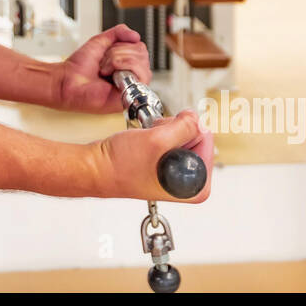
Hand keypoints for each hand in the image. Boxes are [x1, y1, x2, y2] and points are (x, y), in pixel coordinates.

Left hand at [53, 24, 150, 113]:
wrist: (68, 80)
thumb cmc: (81, 66)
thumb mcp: (101, 41)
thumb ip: (119, 32)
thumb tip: (136, 36)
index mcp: (127, 64)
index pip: (140, 47)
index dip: (122, 45)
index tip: (107, 52)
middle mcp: (132, 74)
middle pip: (142, 52)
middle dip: (117, 52)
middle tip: (104, 62)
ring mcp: (133, 85)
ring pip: (141, 61)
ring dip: (116, 60)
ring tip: (104, 70)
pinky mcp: (131, 94)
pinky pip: (140, 74)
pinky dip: (121, 67)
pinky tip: (109, 75)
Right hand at [93, 109, 211, 202]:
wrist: (98, 169)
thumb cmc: (121, 167)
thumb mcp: (157, 141)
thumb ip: (185, 126)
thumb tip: (197, 118)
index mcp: (197, 187)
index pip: (207, 140)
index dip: (184, 130)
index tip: (165, 136)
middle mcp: (191, 182)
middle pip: (197, 137)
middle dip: (175, 130)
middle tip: (154, 138)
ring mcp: (179, 173)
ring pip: (184, 134)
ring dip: (165, 130)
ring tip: (148, 141)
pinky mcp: (169, 164)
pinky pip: (173, 138)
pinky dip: (160, 133)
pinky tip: (147, 142)